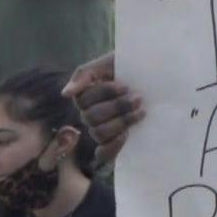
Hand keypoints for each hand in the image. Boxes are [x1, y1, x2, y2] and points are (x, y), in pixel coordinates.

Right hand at [66, 51, 141, 165]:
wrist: (151, 77)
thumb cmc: (128, 68)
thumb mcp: (108, 62)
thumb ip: (84, 74)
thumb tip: (65, 94)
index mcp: (85, 96)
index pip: (85, 100)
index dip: (106, 93)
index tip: (126, 86)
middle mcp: (89, 114)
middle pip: (92, 117)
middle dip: (118, 107)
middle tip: (139, 98)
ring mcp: (100, 128)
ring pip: (99, 133)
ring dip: (122, 122)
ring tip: (140, 112)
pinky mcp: (113, 140)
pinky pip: (103, 153)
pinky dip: (112, 147)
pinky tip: (126, 135)